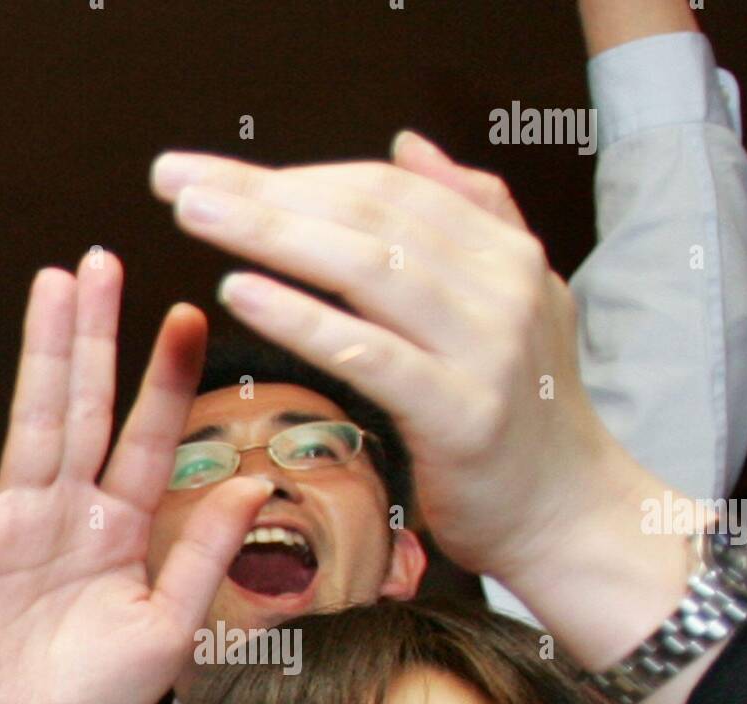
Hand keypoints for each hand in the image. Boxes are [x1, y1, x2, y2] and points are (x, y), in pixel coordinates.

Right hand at [0, 252, 272, 703]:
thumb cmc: (95, 694)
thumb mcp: (169, 628)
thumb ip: (204, 553)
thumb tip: (256, 483)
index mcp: (125, 528)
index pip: (152, 439)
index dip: (168, 381)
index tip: (189, 317)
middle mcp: (73, 509)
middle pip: (89, 407)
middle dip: (98, 336)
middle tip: (106, 261)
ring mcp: (17, 515)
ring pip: (33, 417)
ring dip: (42, 350)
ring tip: (55, 282)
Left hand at [150, 133, 638, 589]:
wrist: (568, 515)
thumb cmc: (521, 420)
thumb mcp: (515, 300)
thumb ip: (470, 214)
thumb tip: (408, 145)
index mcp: (504, 252)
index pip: (385, 189)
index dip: (295, 174)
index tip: (214, 171)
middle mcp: (501, 285)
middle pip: (368, 215)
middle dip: (265, 192)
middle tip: (177, 179)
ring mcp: (486, 348)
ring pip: (367, 268)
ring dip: (270, 234)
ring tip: (194, 214)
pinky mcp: (462, 414)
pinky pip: (370, 353)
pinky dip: (302, 317)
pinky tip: (240, 292)